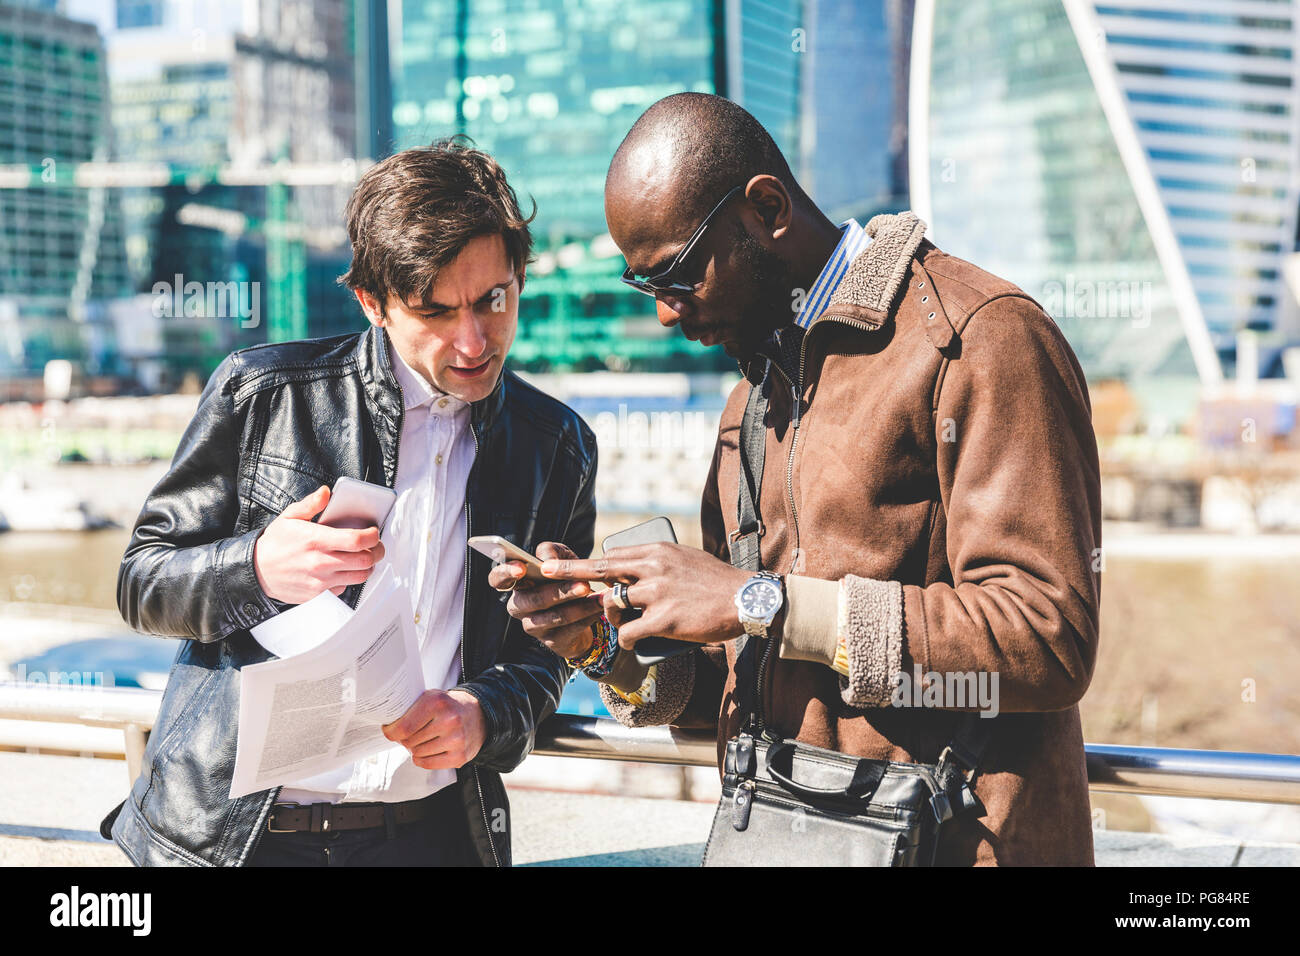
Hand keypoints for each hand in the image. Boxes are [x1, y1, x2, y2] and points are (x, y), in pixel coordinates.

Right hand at [252, 485, 384, 603]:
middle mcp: (320, 562)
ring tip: (364, 557)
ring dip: (367, 566)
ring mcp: (320, 580)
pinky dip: (349, 579)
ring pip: (360, 576)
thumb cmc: (274, 544)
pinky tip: (344, 569)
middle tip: (376, 546)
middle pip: (365, 560)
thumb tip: (326, 492)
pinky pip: (344, 587)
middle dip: (377, 551)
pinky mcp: (318, 593)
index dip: (373, 536)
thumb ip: (310, 504)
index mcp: (316, 539)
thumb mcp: (289, 517)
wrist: (255, 571)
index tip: (373, 532)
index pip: (357, 540)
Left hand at [382, 689, 484, 769]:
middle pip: (409, 741)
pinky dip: (422, 759)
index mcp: (437, 702)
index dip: (390, 732)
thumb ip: (410, 708)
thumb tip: (388, 726)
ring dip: (415, 748)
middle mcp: (448, 720)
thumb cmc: (449, 706)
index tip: (389, 730)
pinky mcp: (460, 756)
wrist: (480, 714)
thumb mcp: (431, 697)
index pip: (403, 727)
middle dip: (404, 739)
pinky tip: (428, 749)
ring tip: (423, 739)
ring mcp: (456, 740)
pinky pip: (427, 764)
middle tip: (410, 733)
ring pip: (417, 753)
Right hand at [488, 541, 603, 659]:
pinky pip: (570, 629)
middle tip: (583, 584)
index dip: (505, 574)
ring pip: (553, 617)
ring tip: (597, 596)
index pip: (497, 579)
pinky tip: (599, 607)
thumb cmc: (565, 578)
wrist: (582, 609)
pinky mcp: (553, 640)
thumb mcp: (561, 558)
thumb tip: (546, 559)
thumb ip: (552, 552)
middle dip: (559, 592)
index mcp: (517, 583)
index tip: (522, 568)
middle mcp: (519, 606)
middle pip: (532, 600)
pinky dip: (587, 617)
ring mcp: (534, 625)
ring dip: (577, 606)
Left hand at [541, 542, 754, 648]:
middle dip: (571, 571)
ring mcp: (657, 594)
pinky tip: (635, 641)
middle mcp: (653, 568)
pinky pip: (630, 632)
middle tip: (548, 572)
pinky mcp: (664, 620)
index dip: (593, 565)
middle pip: (602, 570)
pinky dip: (628, 639)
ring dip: (614, 617)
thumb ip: (658, 563)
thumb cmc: (717, 582)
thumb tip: (635, 568)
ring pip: (614, 605)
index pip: (614, 555)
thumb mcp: (685, 559)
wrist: (745, 599)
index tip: (573, 567)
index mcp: (658, 551)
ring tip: (627, 623)